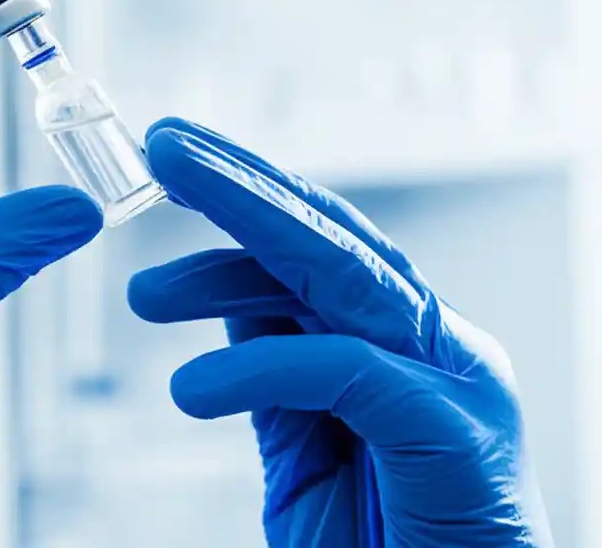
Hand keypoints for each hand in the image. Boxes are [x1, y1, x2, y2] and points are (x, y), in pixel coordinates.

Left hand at [127, 118, 552, 546]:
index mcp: (398, 342)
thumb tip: (233, 307)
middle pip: (330, 235)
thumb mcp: (309, 455)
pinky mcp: (456, 434)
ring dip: (247, 243)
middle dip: (241, 184)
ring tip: (145, 286)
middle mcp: (433, 344)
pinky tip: (189, 390)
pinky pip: (348, 371)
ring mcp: (455, 380)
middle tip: (163, 146)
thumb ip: (280, 380)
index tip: (167, 167)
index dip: (243, 198)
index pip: (316, 243)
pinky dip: (262, 369)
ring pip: (344, 275)